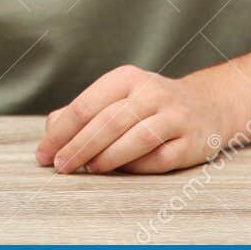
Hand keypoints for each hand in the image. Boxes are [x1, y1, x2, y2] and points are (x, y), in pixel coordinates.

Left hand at [34, 64, 240, 174]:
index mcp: (126, 78)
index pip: (85, 106)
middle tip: (60, 166)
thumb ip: (83, 112)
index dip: (60, 133)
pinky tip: (120, 171)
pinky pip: (160, 158)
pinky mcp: (192, 141)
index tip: (44, 154)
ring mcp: (174, 116)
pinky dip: (137, 166)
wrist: (207, 105)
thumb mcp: (117, 96)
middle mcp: (151, 93)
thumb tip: (51, 132)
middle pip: (106, 122)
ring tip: (87, 169)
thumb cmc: (149, 105)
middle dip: (77, 148)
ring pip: (135, 139)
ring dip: (105, 158)